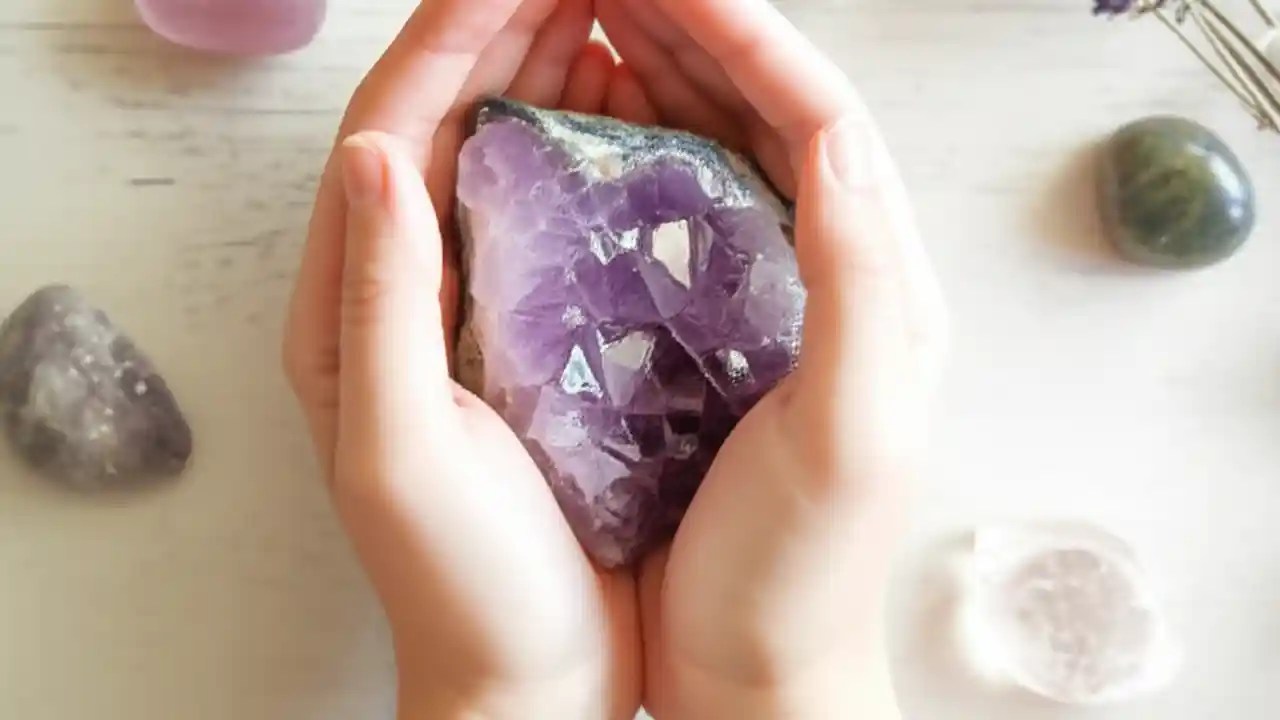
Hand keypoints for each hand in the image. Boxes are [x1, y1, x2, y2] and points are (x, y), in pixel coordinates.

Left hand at [282, 2, 639, 717]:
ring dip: (543, 70)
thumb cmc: (461, 584)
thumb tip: (379, 151)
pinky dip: (580, 144)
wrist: (525, 675)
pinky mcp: (524, 331)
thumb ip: (380, 301)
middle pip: (440, 120)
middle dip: (504, 26)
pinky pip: (542, 209)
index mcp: (352, 309)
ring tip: (608, 12)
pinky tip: (628, 113)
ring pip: (494, 153)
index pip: (391, 132)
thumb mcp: (403, 450)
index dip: (450, 35)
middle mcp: (398, 292)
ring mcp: (465, 306)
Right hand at [596, 1, 948, 716]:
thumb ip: (857, 287)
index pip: (822, 120)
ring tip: (599, 23)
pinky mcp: (722, 333)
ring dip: (669, 77)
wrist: (757, 671)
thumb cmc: (799, 572)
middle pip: (776, 116)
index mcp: (881, 288)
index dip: (748, 40)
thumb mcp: (851, 432)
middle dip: (697, 35)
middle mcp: (839, 279)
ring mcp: (778, 302)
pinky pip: (690, 210)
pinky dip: (644, 151)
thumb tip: (835, 140)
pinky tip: (597, 129)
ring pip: (729, 152)